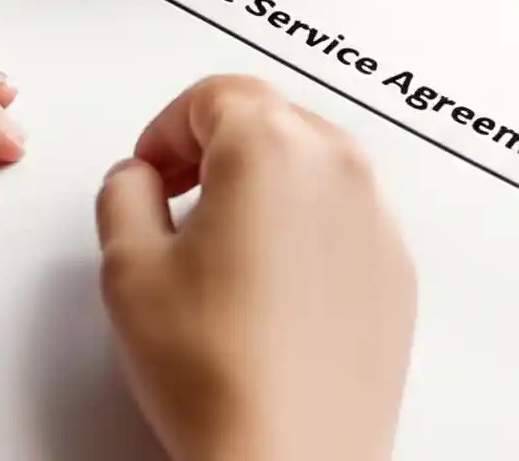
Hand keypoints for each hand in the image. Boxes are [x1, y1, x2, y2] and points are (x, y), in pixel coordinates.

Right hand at [95, 76, 416, 460]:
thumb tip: (137, 179)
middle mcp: (339, 169)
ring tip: (220, 246)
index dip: (166, 127)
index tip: (150, 166)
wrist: (289, 459)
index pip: (214, 93)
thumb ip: (122, 191)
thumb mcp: (127, 265)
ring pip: (311, 163)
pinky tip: (267, 284)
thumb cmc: (220, 373)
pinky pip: (344, 214)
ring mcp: (377, 218)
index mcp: (272, 148)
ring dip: (261, 182)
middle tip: (175, 196)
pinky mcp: (395, 267)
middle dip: (214, 146)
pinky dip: (305, 225)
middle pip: (269, 117)